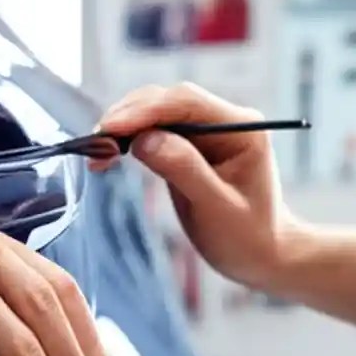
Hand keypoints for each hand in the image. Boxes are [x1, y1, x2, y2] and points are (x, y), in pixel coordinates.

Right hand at [95, 82, 298, 290]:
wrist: (261, 255)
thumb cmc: (246, 237)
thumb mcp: (216, 207)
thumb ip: (184, 169)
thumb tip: (144, 140)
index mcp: (242, 128)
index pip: (186, 102)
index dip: (145, 111)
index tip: (109, 128)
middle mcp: (225, 120)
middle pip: (167, 101)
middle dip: (128, 116)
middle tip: (94, 143)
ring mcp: (207, 131)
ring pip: (156, 113)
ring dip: (124, 127)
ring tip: (96, 152)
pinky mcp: (190, 145)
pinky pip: (154, 131)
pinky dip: (129, 140)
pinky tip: (108, 155)